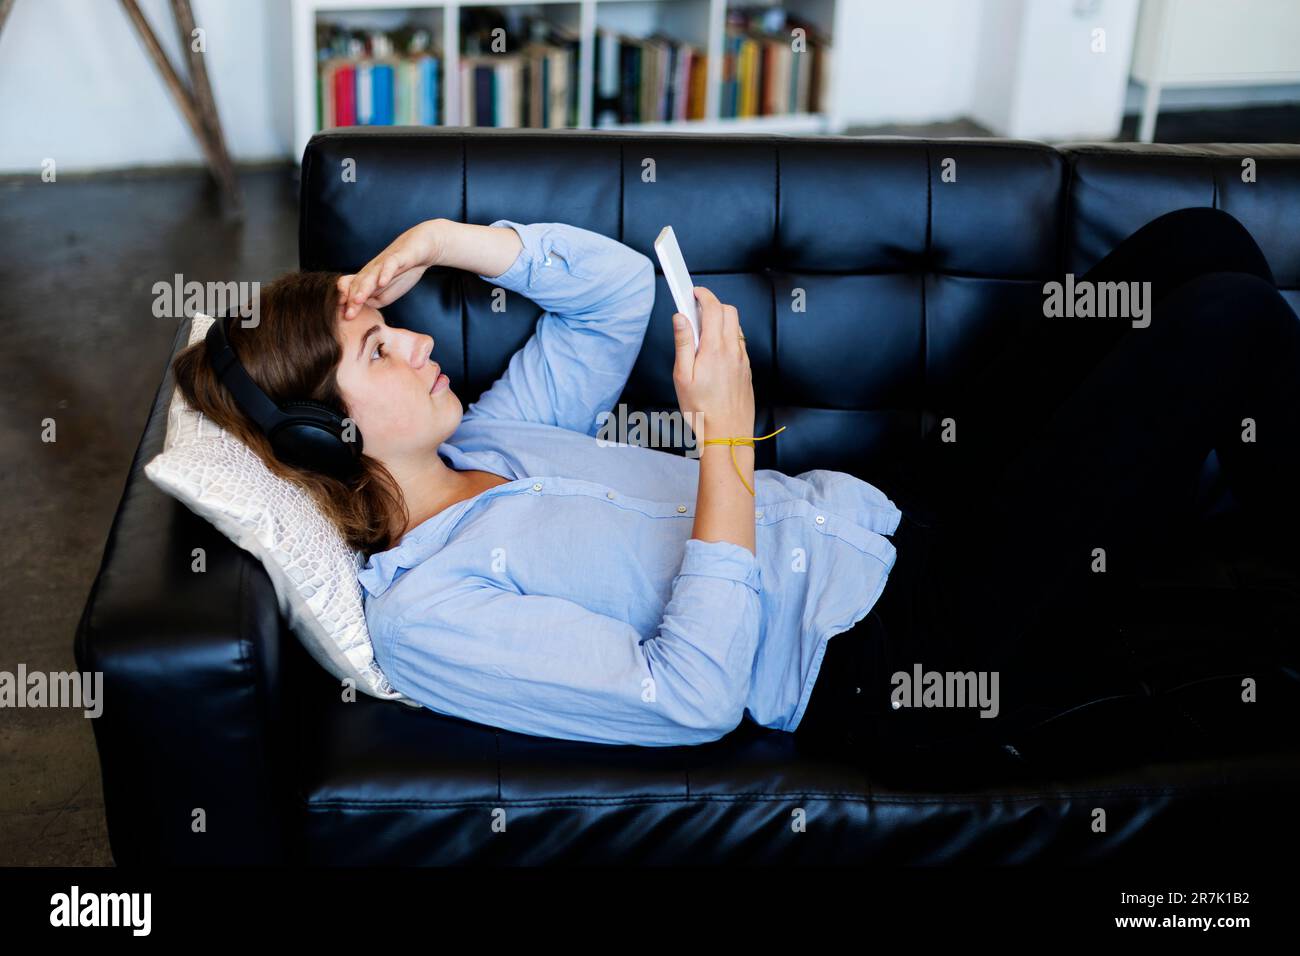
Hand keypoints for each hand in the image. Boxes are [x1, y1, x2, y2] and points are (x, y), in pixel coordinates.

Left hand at [340, 219, 445, 318]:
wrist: (420, 249)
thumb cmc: (402, 272)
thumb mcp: (386, 292)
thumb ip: (372, 301)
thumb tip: (361, 307)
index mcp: (366, 279)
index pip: (351, 290)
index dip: (346, 302)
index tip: (344, 317)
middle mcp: (371, 270)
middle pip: (357, 285)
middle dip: (351, 301)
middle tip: (348, 316)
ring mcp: (383, 263)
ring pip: (370, 276)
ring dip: (363, 289)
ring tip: (357, 300)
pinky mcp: (397, 257)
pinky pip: (389, 265)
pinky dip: (385, 274)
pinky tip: (382, 282)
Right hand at [671, 286, 754, 441]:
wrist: (727, 435)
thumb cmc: (702, 411)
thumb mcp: (682, 377)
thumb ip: (683, 343)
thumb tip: (680, 317)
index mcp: (715, 349)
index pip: (714, 308)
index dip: (703, 294)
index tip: (692, 291)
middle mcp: (733, 351)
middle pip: (729, 311)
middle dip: (713, 304)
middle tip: (695, 312)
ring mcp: (742, 360)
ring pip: (736, 327)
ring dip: (721, 321)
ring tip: (702, 336)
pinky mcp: (746, 370)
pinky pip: (739, 344)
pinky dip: (728, 338)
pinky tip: (714, 354)